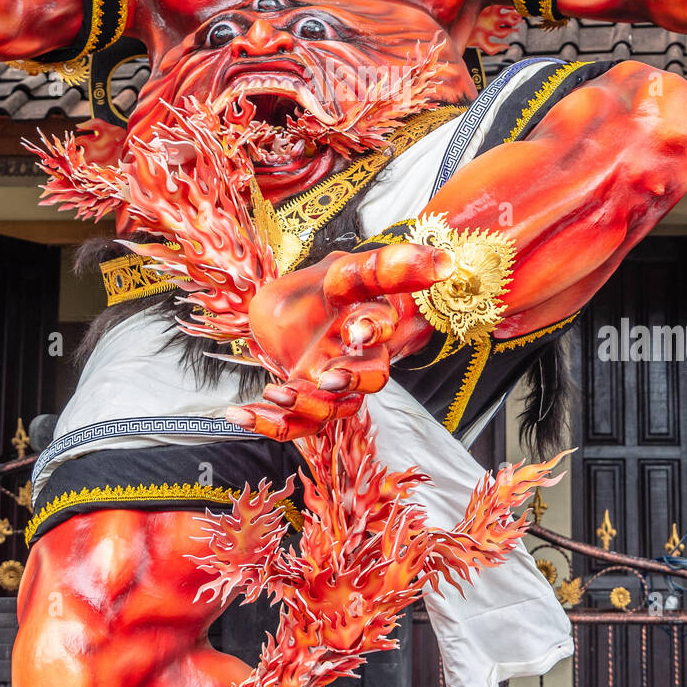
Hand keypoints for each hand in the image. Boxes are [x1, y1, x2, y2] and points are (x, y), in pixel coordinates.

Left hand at [227, 242, 452, 441]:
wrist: (282, 313)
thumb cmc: (322, 293)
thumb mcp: (344, 273)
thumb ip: (386, 267)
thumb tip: (447, 260)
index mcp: (370, 322)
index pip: (384, 326)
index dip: (376, 328)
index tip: (361, 327)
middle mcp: (357, 359)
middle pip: (370, 380)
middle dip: (352, 381)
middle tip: (330, 379)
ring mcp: (331, 385)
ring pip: (334, 409)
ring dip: (307, 406)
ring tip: (278, 391)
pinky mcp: (304, 404)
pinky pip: (294, 426)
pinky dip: (268, 424)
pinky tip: (239, 412)